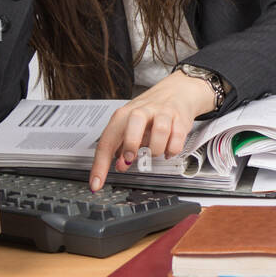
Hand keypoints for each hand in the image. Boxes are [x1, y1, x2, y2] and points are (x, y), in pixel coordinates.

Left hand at [88, 69, 214, 189]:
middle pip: (134, 121)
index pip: (107, 141)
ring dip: (156, 149)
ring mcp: (162, 112)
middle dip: (131, 144)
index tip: (96, 184)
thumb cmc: (150, 112)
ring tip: (154, 153)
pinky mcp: (180, 117)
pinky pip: (177, 136)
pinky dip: (172, 149)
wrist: (177, 91)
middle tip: (129, 159)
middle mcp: (142, 111)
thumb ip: (123, 146)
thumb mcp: (131, 127)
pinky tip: (168, 150)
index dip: (100, 165)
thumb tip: (120, 166)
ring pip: (160, 130)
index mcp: (124, 115)